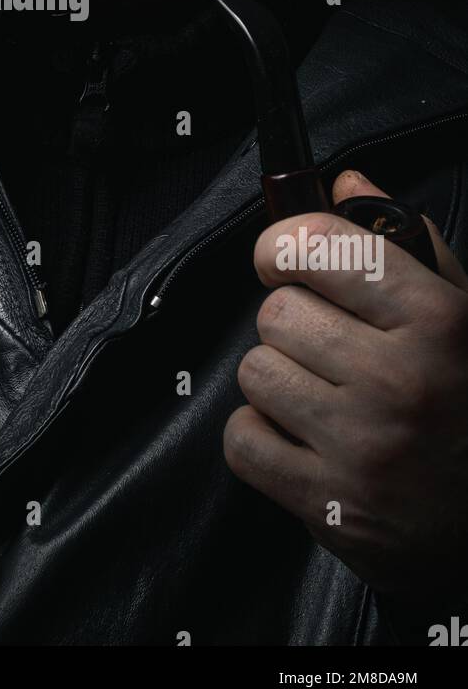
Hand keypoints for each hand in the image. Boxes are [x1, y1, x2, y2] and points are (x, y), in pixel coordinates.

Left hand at [223, 169, 467, 598]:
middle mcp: (399, 379)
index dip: (283, 244)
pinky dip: (261, 437)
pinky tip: (304, 439)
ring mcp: (362, 446)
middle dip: (292, 324)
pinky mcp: (329, 505)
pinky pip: (242, 439)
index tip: (283, 257)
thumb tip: (343, 183)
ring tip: (323, 396)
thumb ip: (403, 244)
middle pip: (276, 312)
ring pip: (255, 371)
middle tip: (326, 346)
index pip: (317, 246)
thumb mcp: (462, 314)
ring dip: (278, 380)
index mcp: (437, 320)